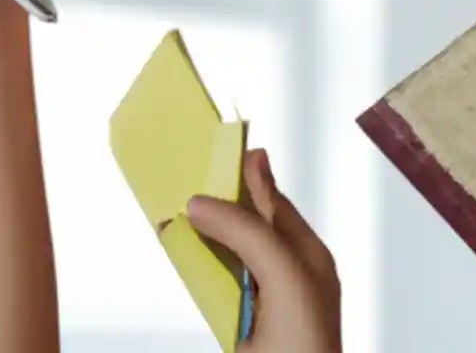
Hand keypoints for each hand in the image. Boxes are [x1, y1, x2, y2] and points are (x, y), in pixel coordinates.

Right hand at [187, 149, 341, 352]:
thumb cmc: (304, 345)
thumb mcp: (284, 276)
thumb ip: (248, 232)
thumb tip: (202, 200)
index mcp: (307, 254)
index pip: (273, 199)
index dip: (246, 172)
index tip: (215, 143)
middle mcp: (286, 272)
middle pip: (245, 222)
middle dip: (215, 199)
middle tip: (180, 169)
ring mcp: (261, 300)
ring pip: (224, 252)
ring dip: (198, 231)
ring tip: (168, 205)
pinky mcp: (238, 325)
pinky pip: (212, 284)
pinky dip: (192, 264)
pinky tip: (175, 248)